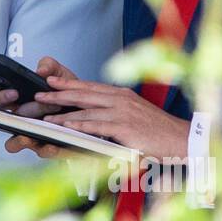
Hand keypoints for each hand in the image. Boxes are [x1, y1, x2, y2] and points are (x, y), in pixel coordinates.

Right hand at [0, 57, 78, 156]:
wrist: (88, 107)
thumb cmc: (67, 92)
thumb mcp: (59, 74)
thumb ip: (49, 67)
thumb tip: (41, 71)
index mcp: (20, 101)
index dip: (2, 97)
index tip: (14, 93)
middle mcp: (23, 120)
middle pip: (11, 121)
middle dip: (26, 112)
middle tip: (41, 103)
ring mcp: (34, 135)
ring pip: (17, 142)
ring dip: (24, 137)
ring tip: (30, 134)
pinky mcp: (49, 147)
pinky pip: (42, 153)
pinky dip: (46, 150)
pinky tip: (53, 145)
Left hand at [30, 79, 189, 160]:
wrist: (182, 139)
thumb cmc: (158, 131)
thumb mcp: (135, 114)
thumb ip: (115, 112)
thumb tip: (95, 114)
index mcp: (121, 94)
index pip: (89, 86)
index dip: (68, 83)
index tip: (50, 81)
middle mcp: (120, 99)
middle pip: (83, 94)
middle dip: (59, 94)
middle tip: (39, 95)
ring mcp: (122, 112)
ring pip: (86, 111)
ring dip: (63, 113)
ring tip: (46, 116)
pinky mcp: (124, 127)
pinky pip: (96, 126)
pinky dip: (79, 126)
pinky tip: (66, 128)